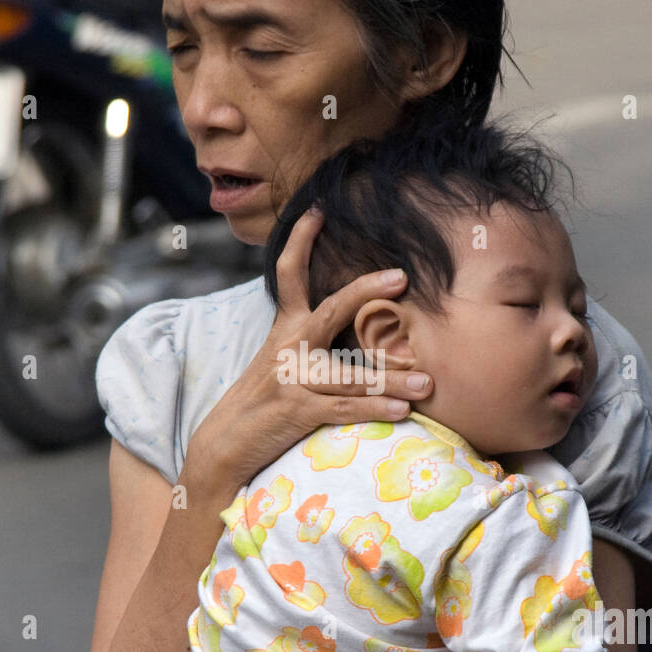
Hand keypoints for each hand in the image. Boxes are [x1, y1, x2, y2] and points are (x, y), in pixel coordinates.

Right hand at [190, 208, 430, 486]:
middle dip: (365, 291)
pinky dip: (374, 409)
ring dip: (391, 379)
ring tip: (427, 382)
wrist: (224, 442)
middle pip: (330, 309)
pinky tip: (402, 411)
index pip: (289, 274)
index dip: (300, 240)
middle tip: (401, 277)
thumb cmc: (262, 402)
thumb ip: (313, 342)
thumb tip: (359, 332)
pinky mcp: (294, 410)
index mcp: (286, 329)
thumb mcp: (281, 361)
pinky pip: (342, 407)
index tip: (318, 210)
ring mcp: (291, 378)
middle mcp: (288, 346)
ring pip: (349, 374)